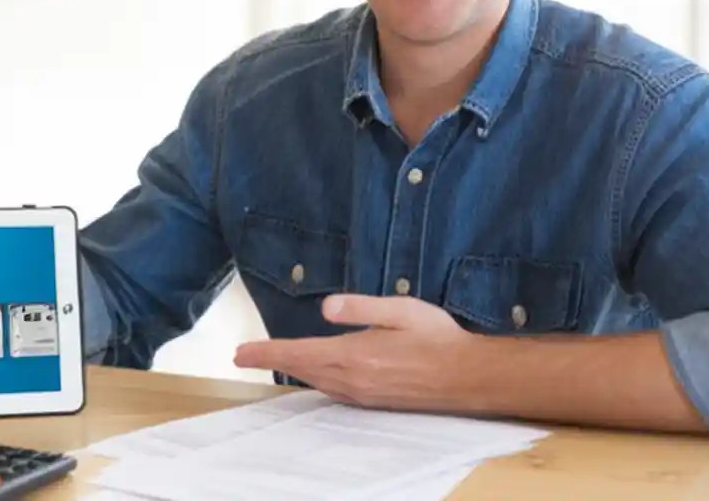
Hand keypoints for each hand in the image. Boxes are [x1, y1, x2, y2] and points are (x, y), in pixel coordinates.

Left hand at [234, 294, 477, 412]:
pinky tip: (314, 374)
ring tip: (273, 361)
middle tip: (243, 356)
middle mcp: (353, 379)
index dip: (268, 352)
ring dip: (292, 371)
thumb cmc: (437, 338)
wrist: (467, 377)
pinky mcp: (373, 401)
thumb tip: (326, 307)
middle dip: (271, 361)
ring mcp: (362, 394)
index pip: (300, 353)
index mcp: (355, 354)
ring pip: (316, 382)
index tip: (241, 352)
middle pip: (302, 370)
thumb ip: (361, 307)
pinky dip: (315, 379)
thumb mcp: (400, 309)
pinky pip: (333, 390)